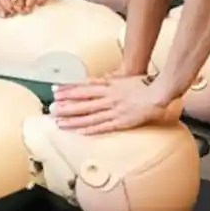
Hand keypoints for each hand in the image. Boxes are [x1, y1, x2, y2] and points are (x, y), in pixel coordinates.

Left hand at [49, 76, 182, 134]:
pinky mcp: (121, 122)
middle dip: (66, 106)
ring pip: (89, 116)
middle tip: (51, 109)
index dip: (68, 90)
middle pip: (83, 103)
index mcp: (108, 86)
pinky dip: (90, 129)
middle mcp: (108, 98)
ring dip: (73, 120)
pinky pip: (103, 127)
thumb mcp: (121, 78)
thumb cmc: (142, 85)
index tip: (55, 91)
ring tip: (59, 122)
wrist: (158, 95)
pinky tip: (79, 131)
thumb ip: (106, 80)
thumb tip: (92, 80)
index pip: (83, 88)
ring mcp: (114, 111)